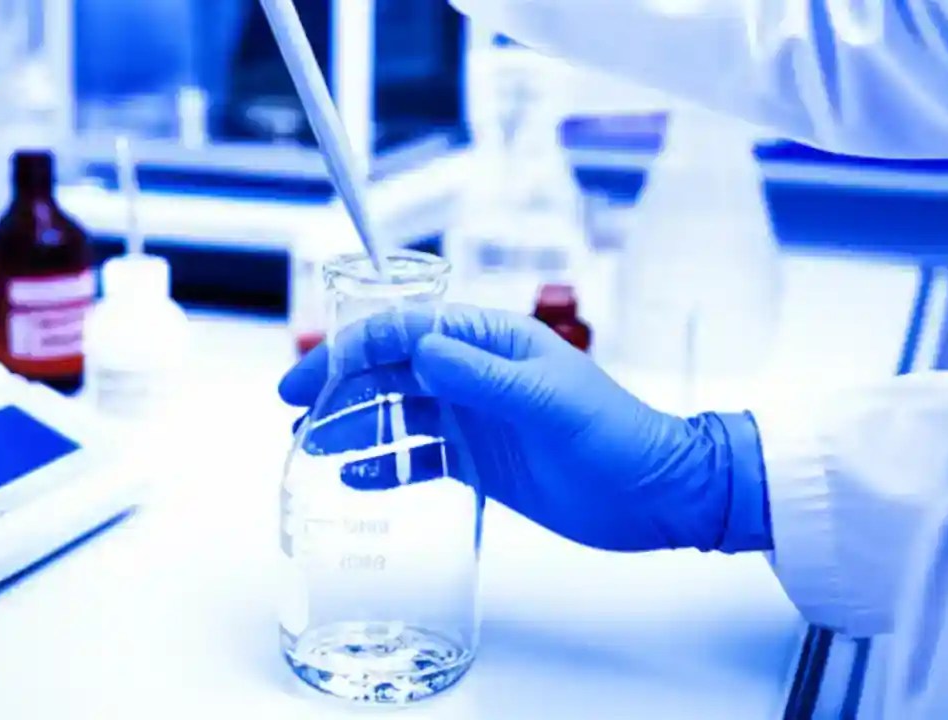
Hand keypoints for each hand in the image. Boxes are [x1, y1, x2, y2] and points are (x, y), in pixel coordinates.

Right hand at [279, 304, 770, 552]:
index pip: (408, 331)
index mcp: (492, 343)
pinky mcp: (478, 461)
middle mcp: (476, 375)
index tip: (313, 372)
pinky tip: (355, 479)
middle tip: (292, 408)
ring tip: (311, 445)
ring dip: (354, 425)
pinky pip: (419, 458)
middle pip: (392, 370)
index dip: (355, 346)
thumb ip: (483, 377)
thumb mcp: (548, 403)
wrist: (655, 496)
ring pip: (398, 414)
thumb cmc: (614, 438)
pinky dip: (385, 466)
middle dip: (340, 384)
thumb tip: (421, 349)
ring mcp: (474, 418)